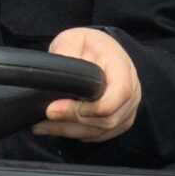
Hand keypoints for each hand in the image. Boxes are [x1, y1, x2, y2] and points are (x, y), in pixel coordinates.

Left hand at [36, 27, 140, 142]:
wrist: (102, 52)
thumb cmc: (88, 45)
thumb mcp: (72, 40)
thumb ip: (64, 55)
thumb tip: (53, 75)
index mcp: (122, 67)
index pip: (116, 96)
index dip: (88, 109)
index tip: (57, 107)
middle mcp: (132, 90)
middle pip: (107, 120)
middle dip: (72, 120)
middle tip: (46, 114)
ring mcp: (128, 109)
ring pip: (100, 131)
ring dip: (68, 130)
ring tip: (42, 125)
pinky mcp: (120, 122)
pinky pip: (98, 135)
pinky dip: (75, 133)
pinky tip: (56, 127)